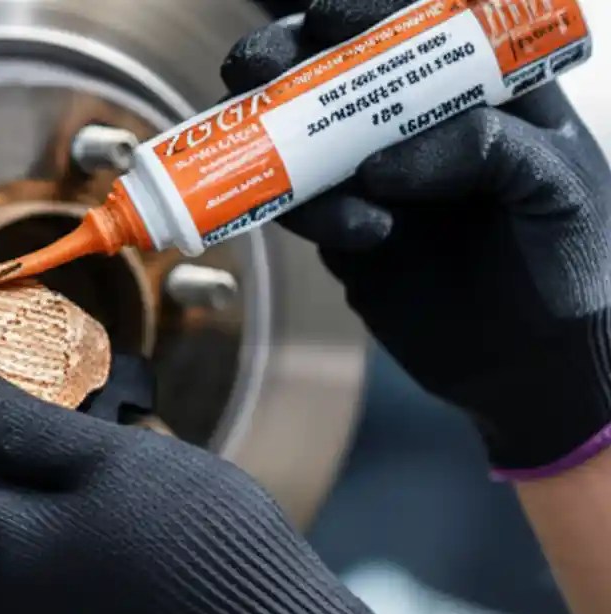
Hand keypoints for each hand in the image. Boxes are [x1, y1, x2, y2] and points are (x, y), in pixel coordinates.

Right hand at [222, 0, 610, 474]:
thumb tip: (380, 162)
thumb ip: (483, 147)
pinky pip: (303, 210)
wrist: (539, 364)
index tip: (326, 18)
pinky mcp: (347, 233)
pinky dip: (314, 217)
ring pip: (303, 144)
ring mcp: (376, 181)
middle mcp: (418, 127)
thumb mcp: (556, 186)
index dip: (364, 15)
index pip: (415, 30)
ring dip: (295, 156)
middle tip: (252, 73)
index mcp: (482, 91)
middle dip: (286, 67)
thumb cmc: (576, 262)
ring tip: (354, 200)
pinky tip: (363, 235)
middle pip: (335, 75)